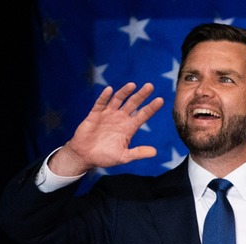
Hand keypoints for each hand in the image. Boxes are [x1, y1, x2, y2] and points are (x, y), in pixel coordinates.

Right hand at [49, 82, 164, 175]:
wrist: (85, 156)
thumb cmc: (105, 157)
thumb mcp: (124, 157)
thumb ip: (138, 153)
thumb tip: (155, 152)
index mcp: (129, 127)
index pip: (143, 115)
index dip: (151, 108)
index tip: (160, 100)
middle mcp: (120, 118)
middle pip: (133, 103)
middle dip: (141, 95)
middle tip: (150, 86)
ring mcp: (108, 115)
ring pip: (118, 100)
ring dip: (125, 92)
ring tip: (132, 85)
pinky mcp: (94, 115)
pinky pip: (100, 103)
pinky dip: (104, 97)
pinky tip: (109, 90)